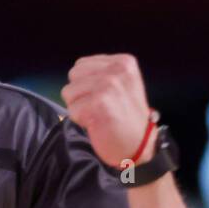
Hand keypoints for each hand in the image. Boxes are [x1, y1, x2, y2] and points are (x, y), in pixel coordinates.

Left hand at [60, 53, 153, 167]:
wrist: (139, 145)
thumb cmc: (126, 118)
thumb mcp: (121, 84)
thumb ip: (101, 73)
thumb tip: (75, 71)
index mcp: (123, 62)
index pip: (81, 65)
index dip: (86, 84)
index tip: (105, 98)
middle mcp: (117, 70)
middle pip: (73, 76)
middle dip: (80, 93)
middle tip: (100, 106)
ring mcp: (108, 85)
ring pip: (69, 92)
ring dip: (80, 107)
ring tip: (99, 114)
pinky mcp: (99, 102)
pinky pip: (72, 110)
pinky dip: (81, 120)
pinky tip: (98, 123)